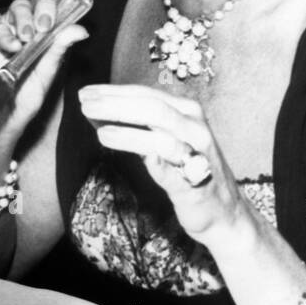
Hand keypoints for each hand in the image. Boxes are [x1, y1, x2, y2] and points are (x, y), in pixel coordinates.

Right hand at [0, 0, 90, 126]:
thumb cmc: (24, 96)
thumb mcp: (47, 73)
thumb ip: (60, 49)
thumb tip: (80, 29)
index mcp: (49, 31)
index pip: (60, 2)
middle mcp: (29, 25)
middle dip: (43, 7)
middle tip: (43, 27)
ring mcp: (8, 29)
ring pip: (17, 7)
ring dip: (23, 20)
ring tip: (24, 42)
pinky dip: (1, 31)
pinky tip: (8, 46)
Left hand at [77, 83, 249, 244]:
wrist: (222, 213)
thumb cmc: (186, 175)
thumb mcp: (160, 146)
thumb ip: (136, 129)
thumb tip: (97, 113)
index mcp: (186, 112)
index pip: (146, 94)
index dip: (114, 91)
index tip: (86, 92)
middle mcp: (194, 125)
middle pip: (150, 104)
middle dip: (114, 100)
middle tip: (84, 100)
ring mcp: (196, 149)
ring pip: (158, 123)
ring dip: (121, 119)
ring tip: (92, 118)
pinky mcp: (193, 176)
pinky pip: (163, 155)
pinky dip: (135, 143)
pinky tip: (107, 137)